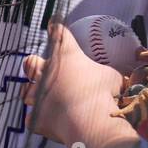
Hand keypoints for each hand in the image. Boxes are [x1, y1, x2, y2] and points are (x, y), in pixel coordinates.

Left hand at [22, 21, 126, 146]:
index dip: (55, 28)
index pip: (58, 33)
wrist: (90, 122)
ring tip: (42, 99)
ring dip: (34, 94)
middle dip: (32, 64)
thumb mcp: (113, 78)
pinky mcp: (36, 116)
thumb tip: (121, 77)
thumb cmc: (103, 95)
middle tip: (38, 68)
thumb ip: (109, 74)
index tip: (53, 25)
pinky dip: (38, 119)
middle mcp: (46, 71)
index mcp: (66, 56)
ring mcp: (37, 94)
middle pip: (30, 62)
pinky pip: (31, 117)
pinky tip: (46, 122)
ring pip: (26, 91)